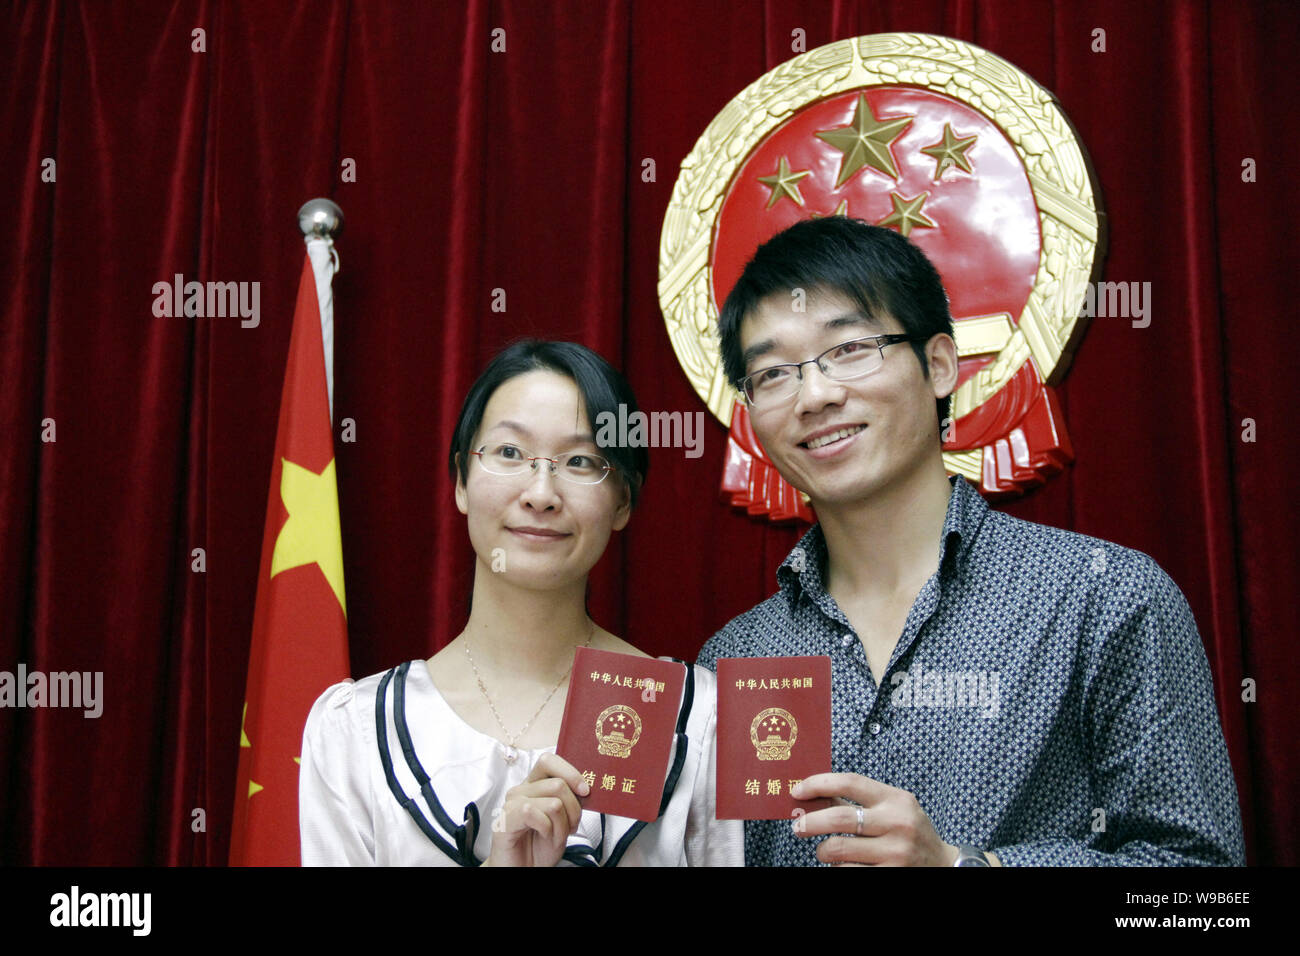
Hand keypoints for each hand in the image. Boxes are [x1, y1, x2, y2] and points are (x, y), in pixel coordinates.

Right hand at [484, 754, 589, 866]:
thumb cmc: (540, 846)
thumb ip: (570, 800)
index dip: (571, 772)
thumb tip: (587, 787)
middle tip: (570, 827)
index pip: (550, 761)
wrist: (523, 870)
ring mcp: (511, 804)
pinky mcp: (505, 820)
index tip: (585, 791)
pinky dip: (548, 830)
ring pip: (554, 803)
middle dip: (574, 810)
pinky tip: (544, 837)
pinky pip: (534, 814)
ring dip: (562, 826)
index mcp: (534, 785)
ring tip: (555, 836)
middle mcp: (521, 790)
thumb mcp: (563, 820)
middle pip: (558, 784)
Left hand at [791, 773, 959, 866]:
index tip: (797, 791)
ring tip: (824, 850)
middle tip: (798, 827)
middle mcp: (897, 824)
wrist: (943, 865)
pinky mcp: (890, 874)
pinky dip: (837, 867)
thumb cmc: (909, 831)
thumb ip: (857, 802)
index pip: (850, 782)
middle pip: (839, 819)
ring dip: (822, 851)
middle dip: (810, 823)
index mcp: (895, 799)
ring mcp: (895, 853)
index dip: (818, 784)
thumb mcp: (892, 808)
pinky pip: (847, 871)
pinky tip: (841, 864)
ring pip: (838, 849)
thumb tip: (813, 796)